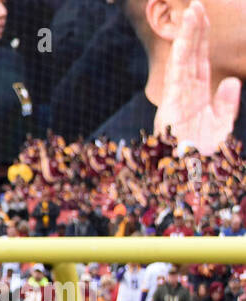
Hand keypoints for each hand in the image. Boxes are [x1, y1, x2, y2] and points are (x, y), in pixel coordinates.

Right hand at [153, 1, 240, 154]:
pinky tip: (184, 38)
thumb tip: (231, 81)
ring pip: (183, 61)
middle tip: (196, 5)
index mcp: (194, 99)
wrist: (189, 179)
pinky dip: (180, 55)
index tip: (202, 19)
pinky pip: (177, 75)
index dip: (201, 41)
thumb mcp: (221, 129)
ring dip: (187, 36)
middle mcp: (183, 96)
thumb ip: (226, 105)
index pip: (198, 63)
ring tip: (192, 12)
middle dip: (194, 31)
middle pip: (190, 57)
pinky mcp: (173, 106)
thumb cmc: (200, 160)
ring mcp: (176, 100)